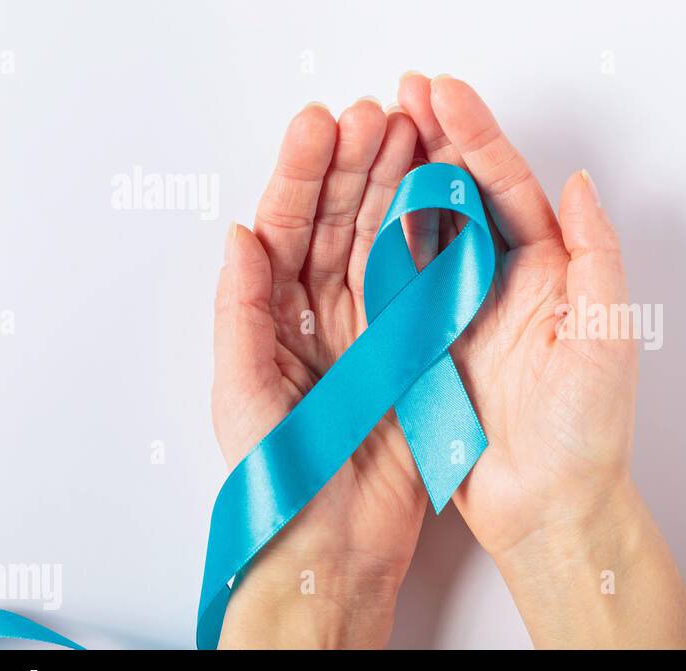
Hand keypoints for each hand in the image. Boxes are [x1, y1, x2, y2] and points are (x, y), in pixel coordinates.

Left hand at [211, 98, 425, 647]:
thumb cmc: (281, 476)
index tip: (320, 125)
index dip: (302, 173)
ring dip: (397, 187)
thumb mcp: (241, 392)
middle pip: (340, 222)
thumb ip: (240, 311)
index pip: (287, 228)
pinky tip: (444, 199)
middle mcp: (324, 314)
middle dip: (358, 164)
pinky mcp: (418, 349)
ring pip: (385, 242)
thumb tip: (240, 235)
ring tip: (414, 136)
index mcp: (275, 316)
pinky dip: (435, 239)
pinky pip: (426, 284)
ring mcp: (374, 328)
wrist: (338, 542)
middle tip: (379, 113)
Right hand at [396, 73, 685, 646]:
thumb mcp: (607, 339)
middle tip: (397, 94)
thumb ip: (597, 258)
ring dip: (399, 180)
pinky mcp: (427, 349)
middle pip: (463, 195)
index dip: (476, 136)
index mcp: (551, 273)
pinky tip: (353, 211)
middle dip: (432, 140)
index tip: (442, 93)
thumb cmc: (589, 433)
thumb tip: (578, 184)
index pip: (508, 187)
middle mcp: (504, 285)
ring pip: (424, 231)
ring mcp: (461, 314)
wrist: (549, 510)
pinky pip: (396, 286)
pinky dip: (376, 244)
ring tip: (368, 134)